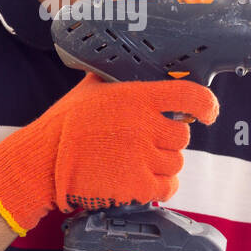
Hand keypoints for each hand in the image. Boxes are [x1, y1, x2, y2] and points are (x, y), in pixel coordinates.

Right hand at [0, 73, 219, 235]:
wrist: (42, 162)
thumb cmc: (63, 125)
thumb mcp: (89, 88)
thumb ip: (116, 78)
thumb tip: (124, 63)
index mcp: (137, 98)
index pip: (191, 96)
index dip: (206, 105)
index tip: (208, 112)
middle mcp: (145, 127)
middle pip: (183, 135)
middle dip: (170, 138)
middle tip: (148, 141)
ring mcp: (143, 158)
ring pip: (175, 162)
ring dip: (163, 162)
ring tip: (138, 161)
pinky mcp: (137, 186)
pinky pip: (168, 187)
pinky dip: (161, 186)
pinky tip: (145, 181)